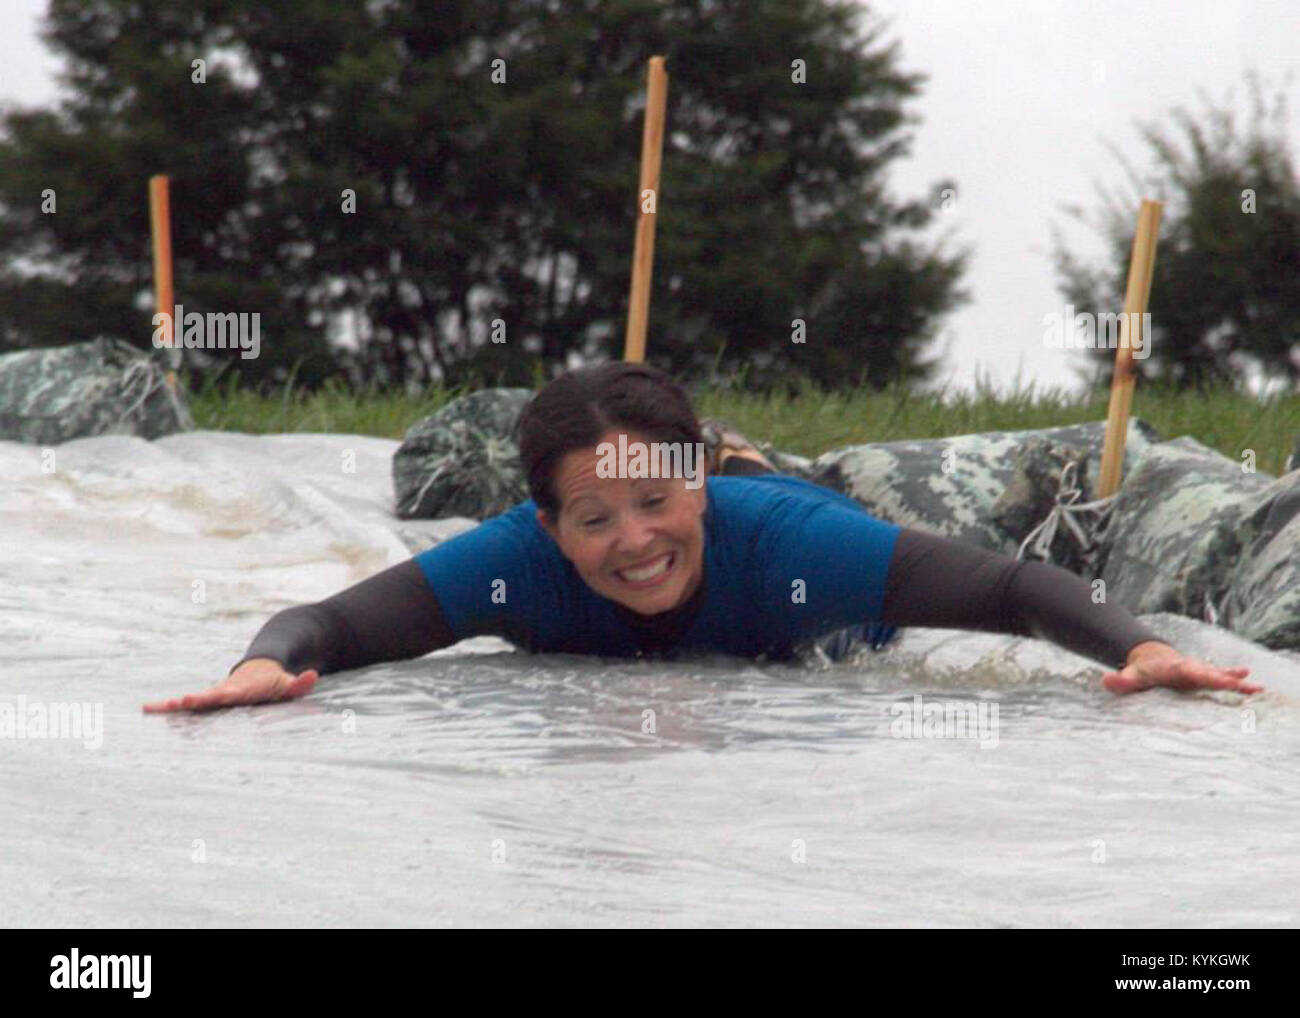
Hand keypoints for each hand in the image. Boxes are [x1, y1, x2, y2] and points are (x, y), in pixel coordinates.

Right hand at [142, 658, 318, 712]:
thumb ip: (299, 683)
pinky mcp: (209, 699)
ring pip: (192, 701)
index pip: (234, 693)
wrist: (262, 667)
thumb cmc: (275, 682)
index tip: (216, 695)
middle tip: (178, 702)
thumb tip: (313, 675)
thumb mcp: (289, 684)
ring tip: (152, 708)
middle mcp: (225, 690)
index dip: (225, 695)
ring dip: (173, 705)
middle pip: (208, 696)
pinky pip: (187, 705)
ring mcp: (215, 694)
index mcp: (244, 688)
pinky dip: (168, 708)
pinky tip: (147, 709)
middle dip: (195, 700)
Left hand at [1101, 641, 1261, 694]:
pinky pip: (1222, 678)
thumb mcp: (1130, 674)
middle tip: (1245, 684)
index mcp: (1176, 668)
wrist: (1150, 656)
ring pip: (1220, 676)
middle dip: (1226, 679)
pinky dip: (1236, 680)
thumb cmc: (1142, 669)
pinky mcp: (1203, 675)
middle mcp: (1191, 668)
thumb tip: (1106, 680)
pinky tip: (1253, 684)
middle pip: (1211, 673)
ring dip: (1237, 681)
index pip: (1192, 672)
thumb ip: (1120, 679)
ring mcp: (1199, 671)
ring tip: (1257, 687)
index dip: (1205, 675)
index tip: (1219, 679)